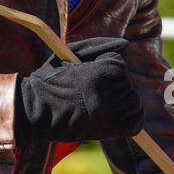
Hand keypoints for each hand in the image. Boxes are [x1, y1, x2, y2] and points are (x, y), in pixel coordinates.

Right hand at [18, 36, 143, 141]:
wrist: (38, 112)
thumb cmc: (52, 81)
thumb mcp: (71, 54)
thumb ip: (99, 46)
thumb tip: (125, 43)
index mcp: (102, 73)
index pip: (119, 64)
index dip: (104, 67)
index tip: (89, 74)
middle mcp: (110, 94)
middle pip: (126, 83)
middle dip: (112, 85)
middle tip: (92, 91)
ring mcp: (112, 114)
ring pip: (132, 101)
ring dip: (120, 101)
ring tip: (99, 104)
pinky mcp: (113, 130)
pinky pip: (135, 121)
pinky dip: (131, 119)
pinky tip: (114, 117)